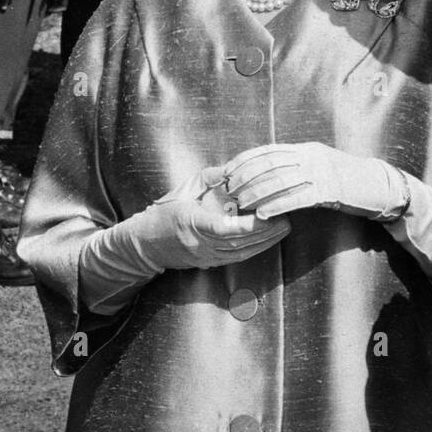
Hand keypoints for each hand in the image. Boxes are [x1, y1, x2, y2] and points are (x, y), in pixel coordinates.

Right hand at [126, 167, 291, 271]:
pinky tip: (269, 240)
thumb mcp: (184, 190)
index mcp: (192, 222)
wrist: (145, 243)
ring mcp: (205, 256)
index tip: (265, 214)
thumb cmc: (163, 213)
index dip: (247, 224)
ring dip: (265, 242)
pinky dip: (255, 249)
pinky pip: (237, 257)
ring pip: (241, 253)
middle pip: (238, 242)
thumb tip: (230, 169)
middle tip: (286, 219)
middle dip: (265, 232)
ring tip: (284, 228)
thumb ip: (207, 179)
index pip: (223, 228)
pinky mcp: (210, 262)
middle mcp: (200, 244)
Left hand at [222, 142, 409, 221]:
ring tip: (241, 203)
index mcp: (305, 149)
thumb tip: (268, 172)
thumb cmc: (346, 178)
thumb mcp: (319, 164)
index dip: (245, 160)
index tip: (227, 171)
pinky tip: (263, 214)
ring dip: (257, 192)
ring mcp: (320, 172)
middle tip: (229, 189)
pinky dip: (278, 205)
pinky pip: (298, 198)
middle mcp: (310, 156)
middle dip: (246, 176)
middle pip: (269, 163)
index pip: (267, 151)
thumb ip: (296, 166)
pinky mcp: (329, 190)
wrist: (377, 185)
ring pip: (280, 180)